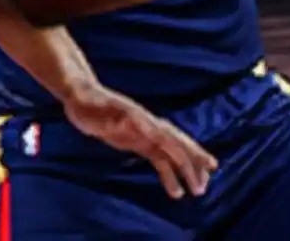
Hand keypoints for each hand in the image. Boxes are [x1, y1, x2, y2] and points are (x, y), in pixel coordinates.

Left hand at [64, 82, 216, 198]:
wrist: (81, 97)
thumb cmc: (89, 103)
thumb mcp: (101, 110)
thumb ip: (117, 116)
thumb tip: (133, 120)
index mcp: (143, 120)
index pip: (170, 138)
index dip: (187, 151)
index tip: (204, 164)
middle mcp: (149, 127)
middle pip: (177, 145)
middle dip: (194, 161)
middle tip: (208, 179)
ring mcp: (144, 135)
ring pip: (172, 155)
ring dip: (186, 171)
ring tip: (198, 191)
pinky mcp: (137, 142)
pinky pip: (159, 160)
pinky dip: (169, 175)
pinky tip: (175, 190)